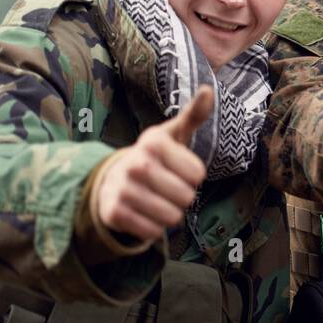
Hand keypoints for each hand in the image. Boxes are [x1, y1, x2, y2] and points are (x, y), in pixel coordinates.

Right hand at [95, 85, 212, 241]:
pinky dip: (154, 228)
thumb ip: (194, 116)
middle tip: (167, 187)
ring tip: (157, 200)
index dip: (193, 176)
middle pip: (186, 197)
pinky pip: (153, 232)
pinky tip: (143, 213)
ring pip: (172, 217)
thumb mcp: (174, 135)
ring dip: (170, 214)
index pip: (198, 174)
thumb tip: (209, 91)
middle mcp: (136, 163)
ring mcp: (122, 188)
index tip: (177, 169)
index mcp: (154, 142)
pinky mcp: (114, 213)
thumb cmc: (155, 158)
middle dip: (182, 197)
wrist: (113, 180)